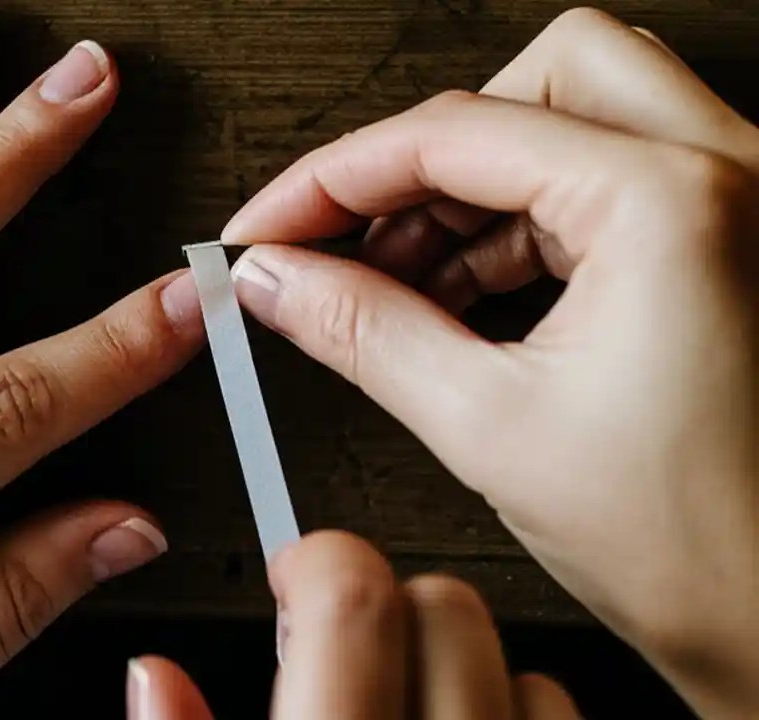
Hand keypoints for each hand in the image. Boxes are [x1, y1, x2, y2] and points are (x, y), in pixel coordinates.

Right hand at [128, 532, 579, 718]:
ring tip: (417, 683)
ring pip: (512, 649)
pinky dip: (522, 696)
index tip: (305, 564)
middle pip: (438, 605)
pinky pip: (561, 703)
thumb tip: (150, 675)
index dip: (316, 559)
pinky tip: (483, 719)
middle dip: (386, 601)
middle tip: (355, 630)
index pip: (350, 598)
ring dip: (456, 656)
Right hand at [221, 9, 758, 717]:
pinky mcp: (725, 248)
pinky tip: (455, 298)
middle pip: (534, 82)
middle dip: (425, 154)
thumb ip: (362, 331)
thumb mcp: (489, 427)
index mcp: (669, 203)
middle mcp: (726, 177)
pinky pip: (602, 188)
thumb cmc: (705, 550)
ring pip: (569, 129)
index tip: (269, 224)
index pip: (454, 134)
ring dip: (465, 197)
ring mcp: (737, 207)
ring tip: (389, 284)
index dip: (331, 179)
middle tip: (345, 229)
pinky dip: (517, 228)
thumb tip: (278, 280)